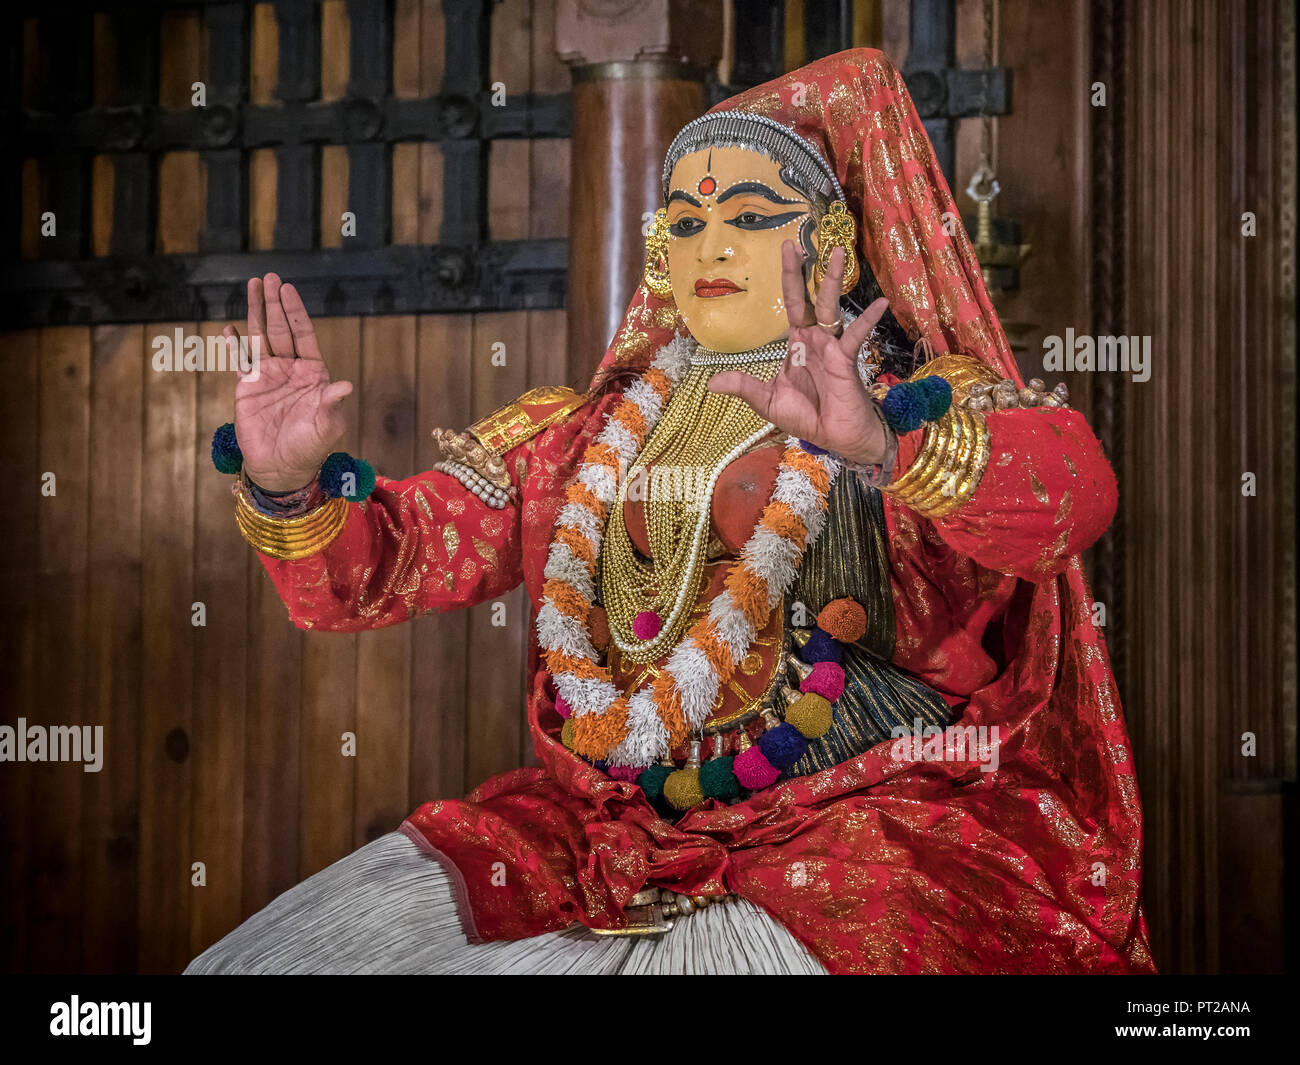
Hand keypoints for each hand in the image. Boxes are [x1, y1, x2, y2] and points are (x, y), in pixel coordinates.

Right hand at [226, 273, 353, 491]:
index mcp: (313, 373)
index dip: (296, 312)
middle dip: (275, 303)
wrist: (282, 466)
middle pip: (281, 329)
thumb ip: (332, 404)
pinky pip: (240, 360)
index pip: (304, 335)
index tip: (288, 290)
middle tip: (269, 277)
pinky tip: (230, 328)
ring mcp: (268, 376)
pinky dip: (234, 344)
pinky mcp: (248, 387)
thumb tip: (345, 386)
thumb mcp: (327, 426)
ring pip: (260, 337)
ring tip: (252, 285)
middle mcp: (290, 369)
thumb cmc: (310, 447)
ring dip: (256, 312)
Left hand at [708, 242, 889, 466]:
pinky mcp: (846, 358)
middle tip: (795, 244)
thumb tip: (711, 382)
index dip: (788, 278)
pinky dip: (867, 319)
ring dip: (832, 280)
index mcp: (797, 343)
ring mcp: (832, 345)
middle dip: (801, 271)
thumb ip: (744, 387)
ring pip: (829, 306)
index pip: (791, 303)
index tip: (786, 250)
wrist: (834, 437)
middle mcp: (815, 338)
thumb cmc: (806, 416)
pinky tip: (880, 304)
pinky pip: (856, 334)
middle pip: (807, 296)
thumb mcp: (767, 401)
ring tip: (837, 252)